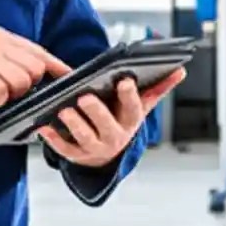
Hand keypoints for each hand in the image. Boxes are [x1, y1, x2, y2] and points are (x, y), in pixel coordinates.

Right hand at [0, 26, 71, 107]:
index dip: (54, 64)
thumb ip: (9, 58)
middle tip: (8, 89)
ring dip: (11, 93)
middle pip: (34, 67)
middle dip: (28, 84)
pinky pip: (2, 93)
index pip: (36, 49)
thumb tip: (38, 71)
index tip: (67, 73)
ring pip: (22, 81)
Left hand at [38, 68, 186, 167]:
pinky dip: (53, 139)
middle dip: (97, 112)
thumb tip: (181, 70)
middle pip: (107, 126)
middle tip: (85, 97)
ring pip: (84, 138)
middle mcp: (114, 137)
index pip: (133, 109)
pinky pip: (64, 149)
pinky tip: (44, 127)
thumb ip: (158, 88)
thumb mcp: (140, 106)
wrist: (107, 154)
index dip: (129, 96)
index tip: (124, 80)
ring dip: (73, 125)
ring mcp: (94, 148)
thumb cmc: (122, 119)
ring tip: (63, 110)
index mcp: (130, 122)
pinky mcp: (76, 155)